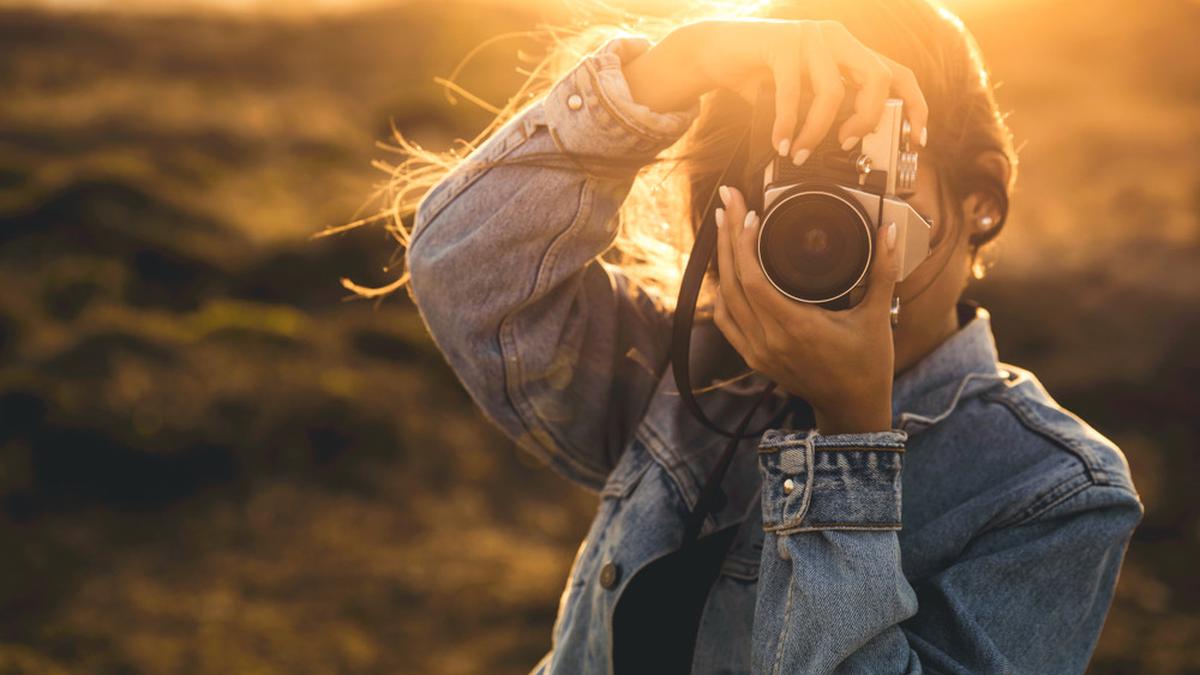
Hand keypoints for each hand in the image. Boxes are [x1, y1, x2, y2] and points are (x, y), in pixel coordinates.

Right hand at [622, 19, 927, 159]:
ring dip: (817, 131)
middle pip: (876, 78)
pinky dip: (788, 125)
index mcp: (847, 50)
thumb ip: (826, 109)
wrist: (712, 51)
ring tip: (802, 154)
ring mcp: (810, 36)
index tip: (918, 139)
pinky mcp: (782, 42)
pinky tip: (780, 143)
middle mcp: (835, 37)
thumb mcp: (801, 95)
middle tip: (847, 145)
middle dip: (867, 119)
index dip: (915, 106)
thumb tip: (847, 146)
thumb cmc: (759, 76)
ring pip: (832, 91)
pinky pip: (793, 92)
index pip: (897, 73)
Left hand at [712, 185, 899, 434]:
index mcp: (796, 329)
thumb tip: (888, 232)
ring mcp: (757, 351)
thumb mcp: (877, 316)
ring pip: (724, 300)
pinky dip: (723, 292)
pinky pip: (726, 320)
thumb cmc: (867, 365)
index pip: (753, 280)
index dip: (745, 244)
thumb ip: (883, 271)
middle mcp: (769, 341)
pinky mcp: (753, 358)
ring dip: (722, 261)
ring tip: (724, 226)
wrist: (852, 407)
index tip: (751, 214)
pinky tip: (726, 269)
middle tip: (727, 202)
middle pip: (732, 282)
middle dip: (728, 237)